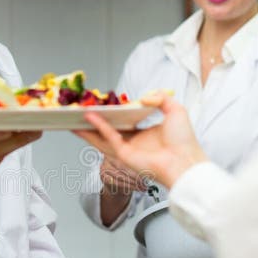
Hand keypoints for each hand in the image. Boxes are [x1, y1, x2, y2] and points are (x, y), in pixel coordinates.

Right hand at [75, 96, 206, 190]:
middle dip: (92, 121)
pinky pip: (108, 137)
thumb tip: (142, 97)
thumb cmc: (184, 140)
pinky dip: (98, 126)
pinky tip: (88, 116)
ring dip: (86, 127)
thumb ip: (160, 97)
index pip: (124, 121)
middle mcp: (134, 142)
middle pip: (108, 129)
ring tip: (71, 118)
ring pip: (101, 136)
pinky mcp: (124, 154)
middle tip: (79, 111)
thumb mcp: (175, 109)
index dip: (112, 113)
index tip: (101, 104)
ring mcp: (127, 149)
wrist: (186, 160)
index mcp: (145, 133)